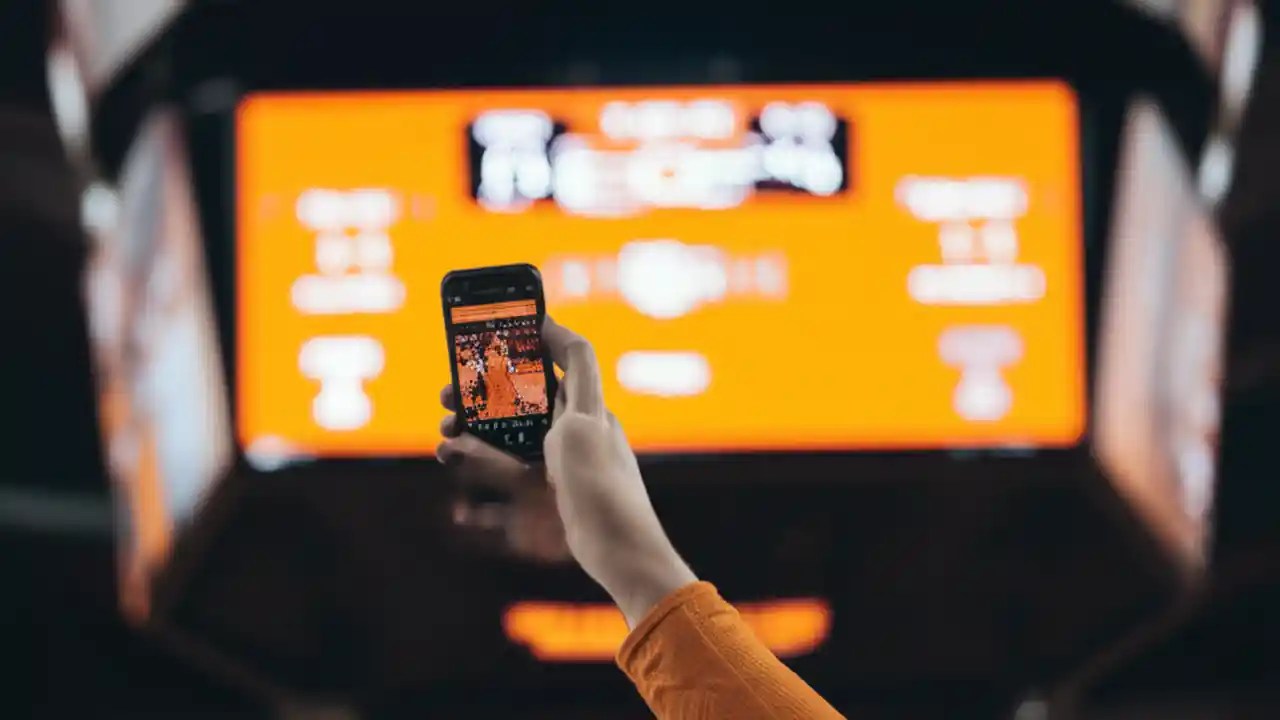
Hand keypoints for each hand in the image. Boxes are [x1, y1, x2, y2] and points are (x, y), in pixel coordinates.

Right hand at [438, 318, 695, 626]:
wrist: (619, 554)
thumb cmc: (602, 486)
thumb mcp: (586, 421)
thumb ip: (574, 376)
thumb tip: (556, 332)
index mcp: (584, 410)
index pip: (563, 360)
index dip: (537, 338)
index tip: (502, 326)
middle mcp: (571, 436)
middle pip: (520, 405)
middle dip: (481, 397)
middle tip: (448, 398)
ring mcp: (557, 473)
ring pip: (504, 447)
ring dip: (470, 441)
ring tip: (444, 442)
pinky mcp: (546, 506)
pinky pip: (504, 494)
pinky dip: (478, 496)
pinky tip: (459, 502)